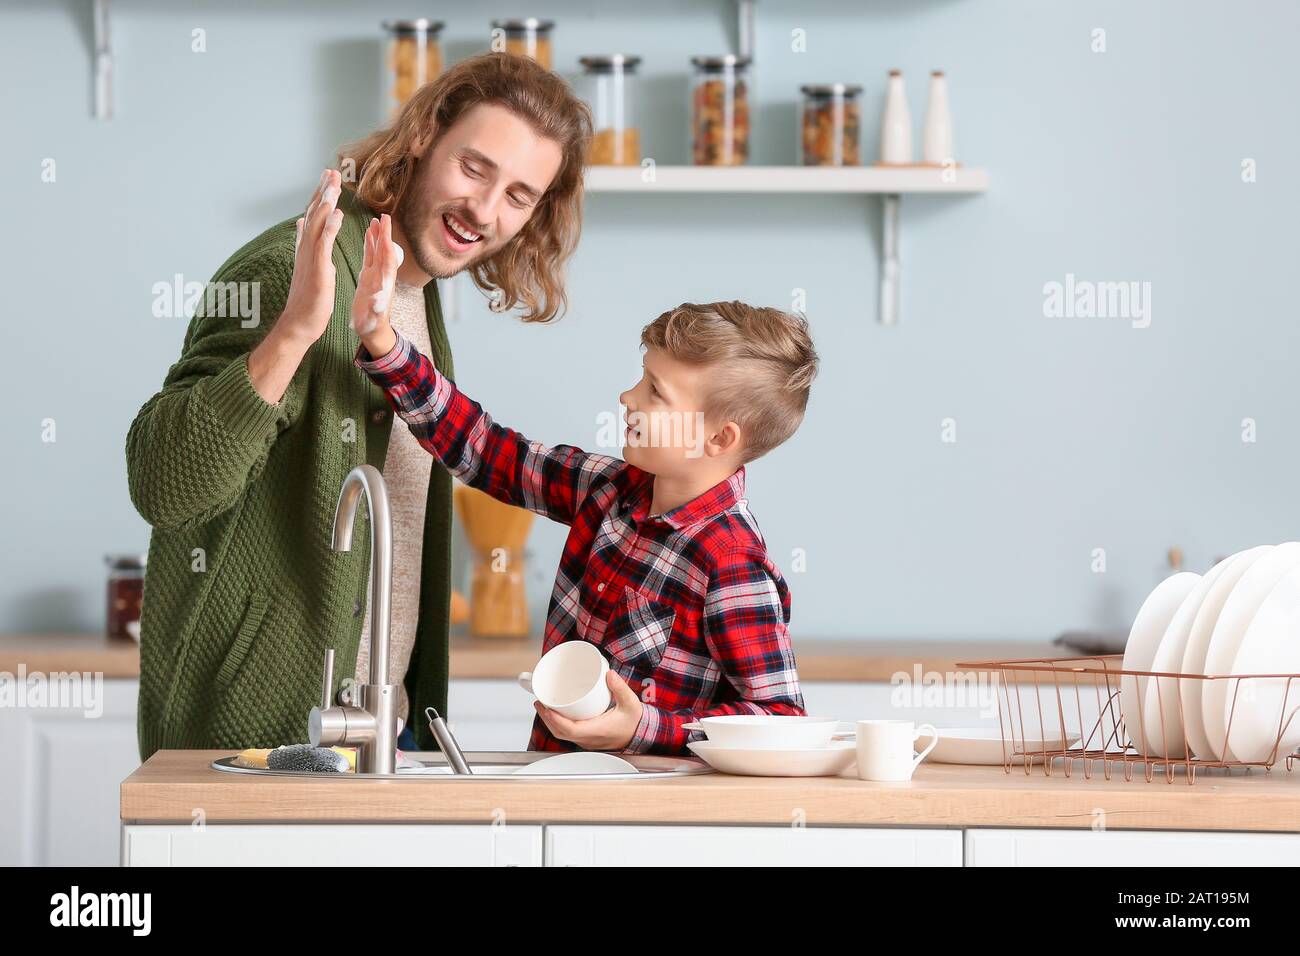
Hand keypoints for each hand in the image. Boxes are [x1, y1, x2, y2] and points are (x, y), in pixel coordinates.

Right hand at [274, 169, 344, 347]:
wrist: (300, 323)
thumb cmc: (307, 299)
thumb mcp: (309, 266)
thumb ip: (308, 244)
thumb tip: (303, 226)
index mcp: (306, 248)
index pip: (313, 217)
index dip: (320, 197)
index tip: (326, 179)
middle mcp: (306, 249)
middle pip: (314, 214)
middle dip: (322, 191)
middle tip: (331, 171)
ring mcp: (310, 258)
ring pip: (318, 223)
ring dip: (326, 202)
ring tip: (334, 183)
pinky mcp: (318, 269)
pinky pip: (324, 244)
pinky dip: (331, 227)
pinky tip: (338, 213)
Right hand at [352, 213, 402, 357]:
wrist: (372, 331)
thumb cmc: (371, 324)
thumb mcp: (372, 317)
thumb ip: (375, 308)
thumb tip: (376, 299)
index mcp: (384, 282)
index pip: (387, 256)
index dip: (386, 240)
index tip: (386, 225)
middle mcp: (382, 276)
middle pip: (384, 250)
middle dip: (384, 233)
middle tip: (383, 215)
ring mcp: (376, 276)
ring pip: (377, 251)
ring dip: (377, 236)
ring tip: (375, 220)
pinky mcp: (368, 278)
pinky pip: (370, 257)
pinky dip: (369, 245)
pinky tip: (367, 234)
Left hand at [534, 670, 644, 751]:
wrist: (640, 736)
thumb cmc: (634, 722)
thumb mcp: (630, 703)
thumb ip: (620, 687)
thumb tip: (608, 673)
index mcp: (596, 731)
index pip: (569, 729)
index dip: (554, 719)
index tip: (545, 706)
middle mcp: (588, 739)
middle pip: (560, 732)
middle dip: (546, 718)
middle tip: (539, 702)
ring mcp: (586, 741)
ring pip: (562, 735)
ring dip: (550, 722)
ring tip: (544, 706)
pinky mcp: (587, 739)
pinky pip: (568, 735)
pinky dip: (558, 725)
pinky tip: (556, 715)